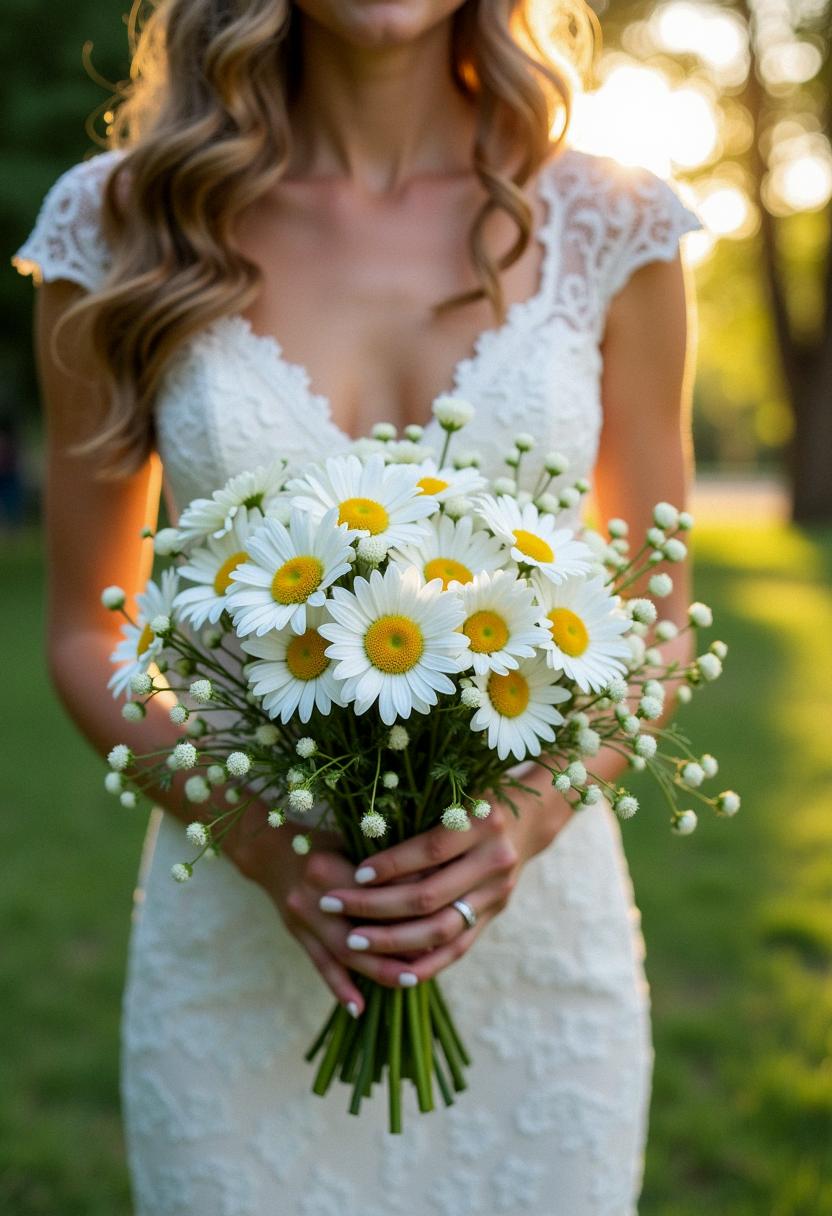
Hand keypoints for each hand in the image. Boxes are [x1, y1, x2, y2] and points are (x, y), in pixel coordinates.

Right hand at [226, 805, 415, 1017]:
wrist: (270, 852)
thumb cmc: (323, 842)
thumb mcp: (351, 841)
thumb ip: (382, 864)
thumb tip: (428, 885)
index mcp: (328, 869)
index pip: (375, 893)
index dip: (407, 904)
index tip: (440, 913)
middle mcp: (312, 898)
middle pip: (360, 930)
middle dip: (397, 947)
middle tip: (433, 955)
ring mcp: (302, 921)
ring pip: (344, 953)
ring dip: (377, 970)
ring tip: (409, 981)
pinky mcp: (297, 936)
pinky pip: (321, 965)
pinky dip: (340, 988)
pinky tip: (358, 1008)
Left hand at [318, 787, 571, 987]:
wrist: (528, 819)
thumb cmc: (472, 799)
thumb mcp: (451, 796)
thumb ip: (418, 818)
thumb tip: (360, 848)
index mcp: (483, 822)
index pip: (431, 851)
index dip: (391, 865)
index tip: (354, 874)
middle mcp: (495, 860)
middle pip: (430, 895)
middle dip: (377, 905)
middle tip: (334, 906)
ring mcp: (497, 893)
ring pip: (441, 929)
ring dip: (393, 940)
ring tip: (353, 941)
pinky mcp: (494, 915)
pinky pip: (457, 948)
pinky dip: (426, 964)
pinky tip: (393, 973)